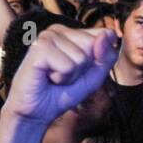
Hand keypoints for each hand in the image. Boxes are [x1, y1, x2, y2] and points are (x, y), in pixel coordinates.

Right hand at [3, 25, 119, 126]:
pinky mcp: (40, 47)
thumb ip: (106, 57)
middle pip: (94, 45)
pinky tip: (47, 77)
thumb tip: (107, 34)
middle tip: (63, 76)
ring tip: (54, 78)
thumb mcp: (93, 77)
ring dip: (70, 76)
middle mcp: (59, 29)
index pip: (105, 35)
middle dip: (82, 69)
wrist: (35, 112)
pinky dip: (61, 78)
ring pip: (81, 57)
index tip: (77, 71)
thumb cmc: (60, 93)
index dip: (97, 60)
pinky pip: (68, 66)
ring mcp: (48, 36)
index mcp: (72, 32)